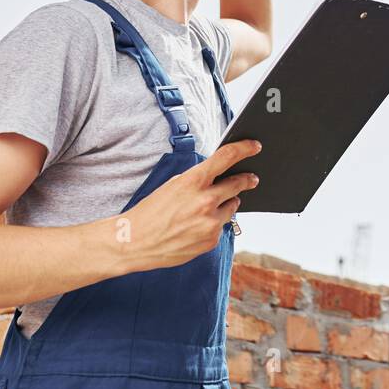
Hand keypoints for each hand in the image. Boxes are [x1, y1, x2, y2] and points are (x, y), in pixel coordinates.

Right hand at [120, 139, 261, 270]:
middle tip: (252, 178)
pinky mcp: (211, 240)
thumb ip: (197, 180)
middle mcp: (205, 201)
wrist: (134, 242)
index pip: (227, 157)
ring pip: (232, 206)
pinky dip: (214, 223)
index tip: (255, 146)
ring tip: (210, 206)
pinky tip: (197, 226)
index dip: (245, 148)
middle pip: (238, 183)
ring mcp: (210, 222)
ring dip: (227, 203)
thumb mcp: (172, 186)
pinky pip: (222, 226)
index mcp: (193, 181)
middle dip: (247, 179)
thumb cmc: (150, 212)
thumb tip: (218, 175)